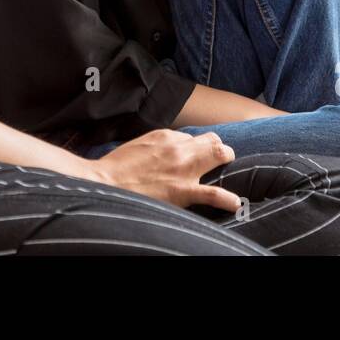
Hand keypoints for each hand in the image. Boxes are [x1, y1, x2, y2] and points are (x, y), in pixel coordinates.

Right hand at [85, 129, 242, 212]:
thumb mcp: (139, 145)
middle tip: (219, 157)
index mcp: (165, 136)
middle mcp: (178, 148)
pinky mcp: (182, 191)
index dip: (195, 146)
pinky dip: (227, 199)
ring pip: (218, 154)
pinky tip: (234, 203)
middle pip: (211, 140)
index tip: (195, 154)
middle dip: (218, 147)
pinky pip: (212, 193)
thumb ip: (158, 144)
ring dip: (226, 159)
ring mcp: (183, 169)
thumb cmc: (117, 167)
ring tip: (228, 167)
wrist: (104, 183)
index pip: (192, 136)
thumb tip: (172, 148)